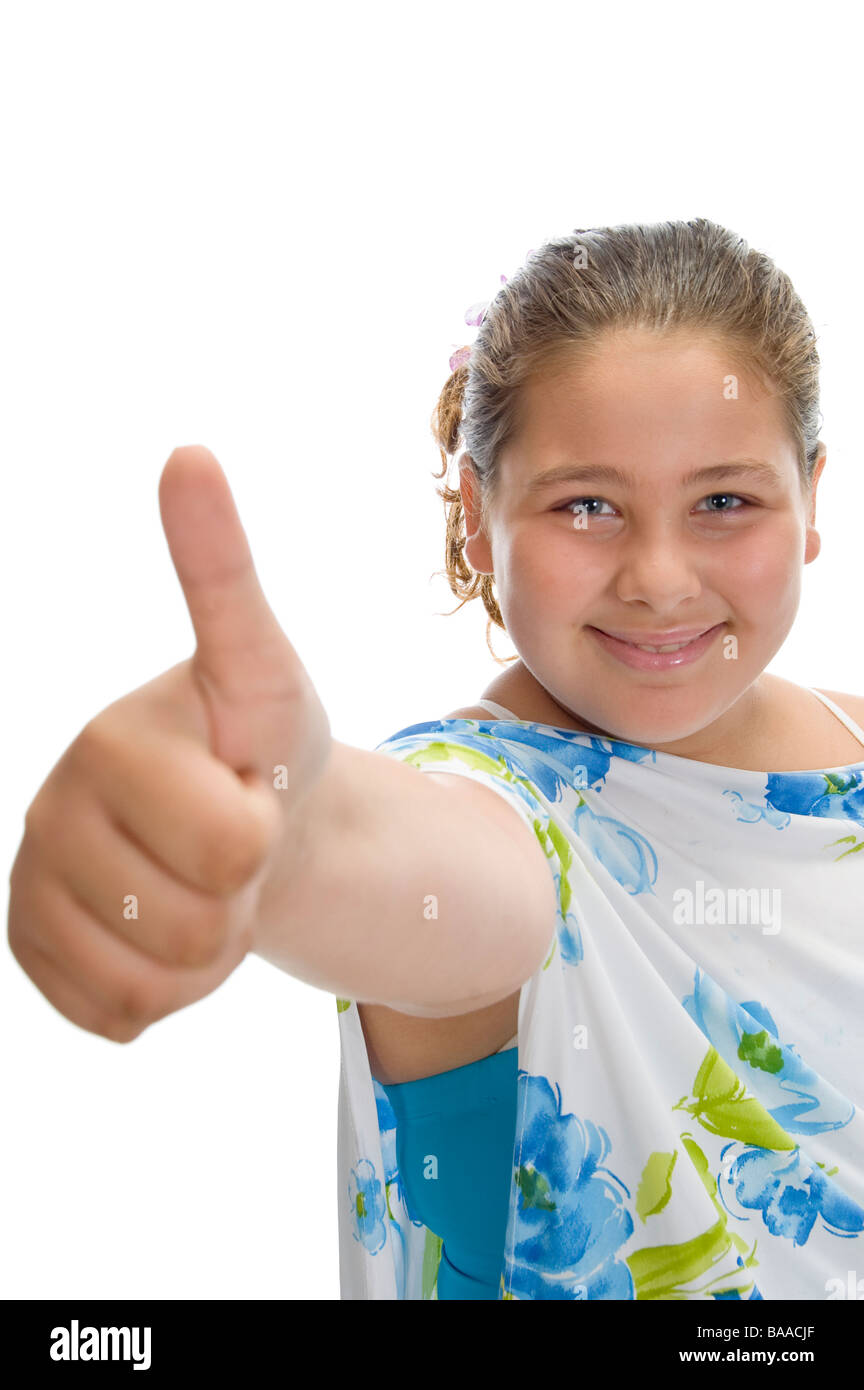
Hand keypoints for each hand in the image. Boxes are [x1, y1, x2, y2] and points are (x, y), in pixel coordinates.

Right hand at [7, 445, 331, 1040]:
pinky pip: (114, 1017)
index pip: (231, 844)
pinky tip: (162, 929)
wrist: (240, 814)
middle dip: (239, 893)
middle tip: (230, 843)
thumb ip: (223, 575)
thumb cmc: (257, 737)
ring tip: (201, 884)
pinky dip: (165, 993)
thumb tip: (187, 452)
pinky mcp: (33, 951)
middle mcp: (47, 812)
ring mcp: (30, 887)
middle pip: (195, 921)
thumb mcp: (262, 661)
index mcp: (107, 742)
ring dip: (205, 949)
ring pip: (151, 982)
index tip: (243, 782)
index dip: (263, 829)